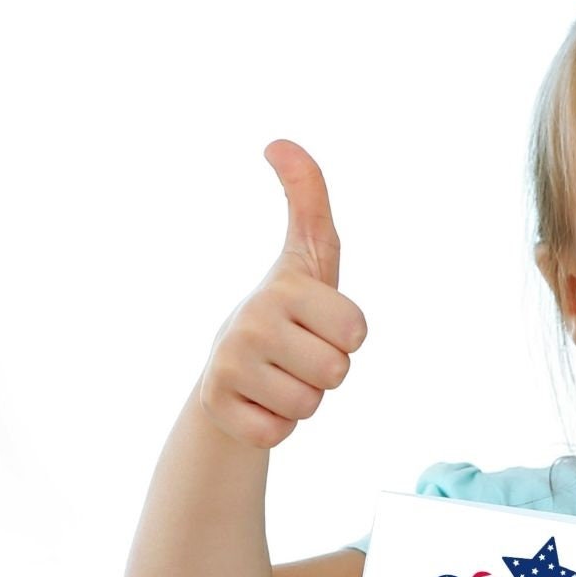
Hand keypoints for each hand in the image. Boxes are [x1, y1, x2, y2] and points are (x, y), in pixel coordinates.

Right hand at [197, 139, 369, 449]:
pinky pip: (277, 434)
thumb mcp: (308, 253)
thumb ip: (307, 196)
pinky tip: (257, 402)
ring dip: (301, 398)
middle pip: (336, 372)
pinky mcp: (219, 409)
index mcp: (283, 288)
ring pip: (309, 406)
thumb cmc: (288, 308)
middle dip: (326, 371)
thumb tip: (279, 142)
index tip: (317, 322)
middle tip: (297, 354)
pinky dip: (275, 426)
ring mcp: (230, 367)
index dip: (345, 334)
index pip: (356, 332)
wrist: (229, 370)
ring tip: (277, 376)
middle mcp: (251, 322)